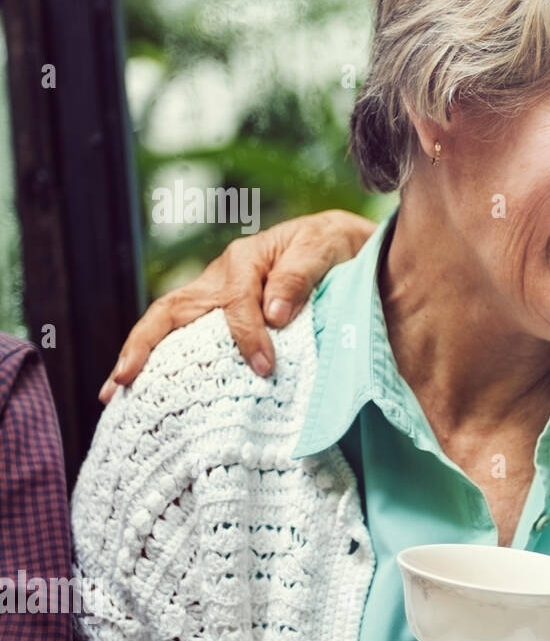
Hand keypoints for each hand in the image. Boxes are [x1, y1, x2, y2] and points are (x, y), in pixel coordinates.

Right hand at [99, 209, 375, 402]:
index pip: (236, 302)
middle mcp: (221, 277)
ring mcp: (214, 296)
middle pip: (171, 310)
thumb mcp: (325, 248)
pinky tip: (146, 391)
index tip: (265, 367)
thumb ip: (301, 276)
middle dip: (144, 346)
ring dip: (139, 356)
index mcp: (246, 259)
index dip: (247, 336)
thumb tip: (275, 316)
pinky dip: (162, 361)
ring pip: (167, 324)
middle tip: (123, 382)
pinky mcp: (220, 314)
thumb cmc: (335, 246)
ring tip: (114, 394)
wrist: (344, 245)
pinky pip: (185, 336)